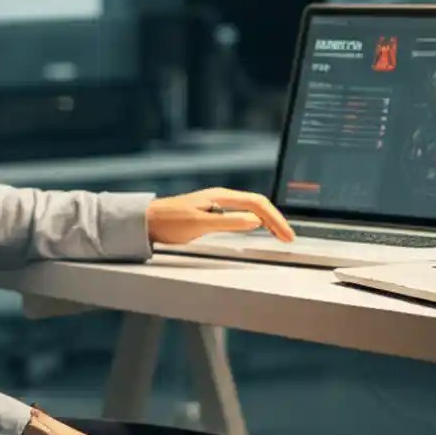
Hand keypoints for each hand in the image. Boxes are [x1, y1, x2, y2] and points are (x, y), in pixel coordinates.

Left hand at [146, 187, 294, 244]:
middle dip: (276, 220)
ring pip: (251, 208)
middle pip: (258, 204)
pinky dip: (256, 221)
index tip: (286, 235)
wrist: (147, 221)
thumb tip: (255, 221)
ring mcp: (217, 204)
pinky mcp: (213, 212)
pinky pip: (242, 213)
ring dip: (268, 220)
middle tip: (288, 237)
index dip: (275, 220)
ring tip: (280, 234)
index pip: (258, 204)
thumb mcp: (200, 224)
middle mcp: (222, 197)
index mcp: (221, 197)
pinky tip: (258, 229)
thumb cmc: (169, 222)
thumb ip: (228, 222)